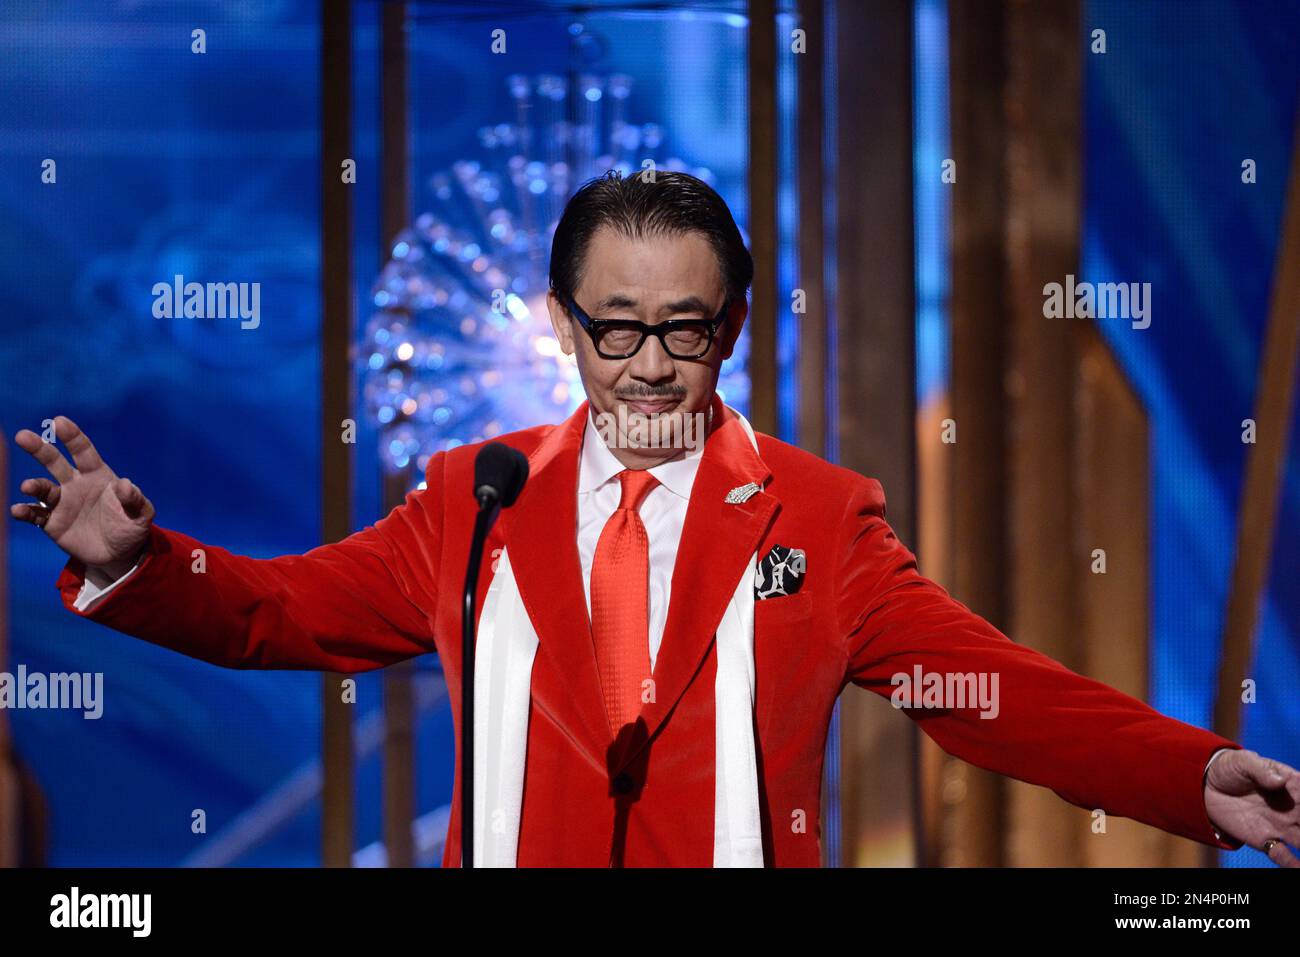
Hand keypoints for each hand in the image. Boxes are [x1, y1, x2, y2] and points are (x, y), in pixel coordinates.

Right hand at [9, 416, 153, 578]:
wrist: (119, 554)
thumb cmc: (131, 527)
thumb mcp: (141, 514)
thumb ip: (135, 499)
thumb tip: (125, 484)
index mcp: (98, 475)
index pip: (83, 451)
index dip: (72, 436)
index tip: (59, 421)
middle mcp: (76, 484)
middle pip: (55, 462)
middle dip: (40, 448)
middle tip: (23, 436)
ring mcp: (62, 502)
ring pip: (42, 488)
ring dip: (33, 485)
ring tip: (28, 486)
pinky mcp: (52, 522)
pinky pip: (35, 514)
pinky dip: (25, 512)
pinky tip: (18, 511)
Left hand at [1204, 748, 1299, 865]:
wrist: (1206, 785)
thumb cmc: (1229, 768)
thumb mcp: (1243, 762)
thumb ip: (1261, 769)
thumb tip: (1279, 780)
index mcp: (1293, 785)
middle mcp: (1293, 808)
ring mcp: (1282, 826)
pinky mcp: (1265, 840)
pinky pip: (1283, 856)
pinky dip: (1292, 863)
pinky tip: (1296, 867)